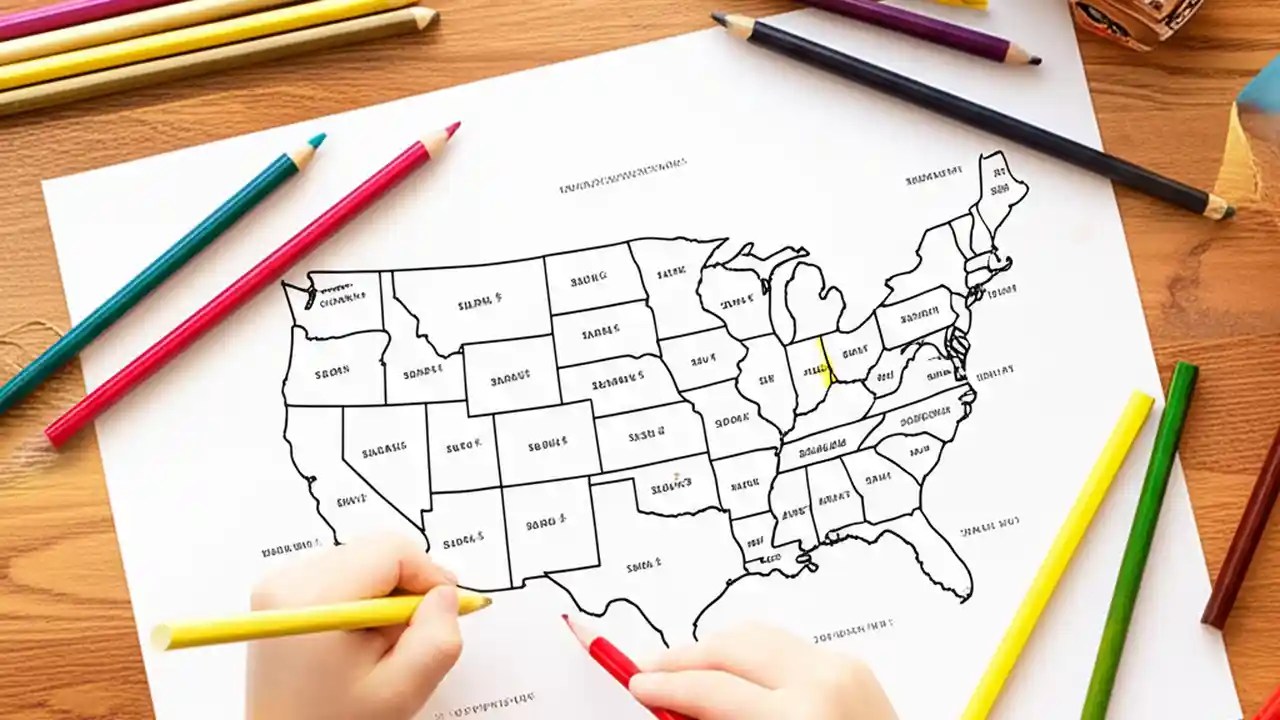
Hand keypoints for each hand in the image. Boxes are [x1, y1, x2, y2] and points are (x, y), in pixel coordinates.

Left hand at [246, 534, 462, 719]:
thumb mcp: (401, 690)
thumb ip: (437, 637)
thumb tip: (445, 594)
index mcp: (313, 598)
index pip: (390, 550)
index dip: (428, 575)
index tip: (442, 609)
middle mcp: (287, 580)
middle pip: (375, 552)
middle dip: (405, 589)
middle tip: (411, 636)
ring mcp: (279, 584)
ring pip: (362, 561)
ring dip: (385, 596)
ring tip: (380, 645)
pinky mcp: (281, 593)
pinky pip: (341, 574)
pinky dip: (364, 598)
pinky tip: (360, 639)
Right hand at [629, 624, 896, 719]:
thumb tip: (673, 709)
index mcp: (797, 718)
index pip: (710, 688)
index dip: (664, 686)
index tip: (637, 684)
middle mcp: (822, 681)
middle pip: (729, 646)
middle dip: (684, 657)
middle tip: (651, 673)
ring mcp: (841, 666)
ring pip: (756, 636)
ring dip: (717, 652)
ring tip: (689, 675)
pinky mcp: (852, 665)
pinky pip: (786, 648)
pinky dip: (754, 659)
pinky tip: (736, 679)